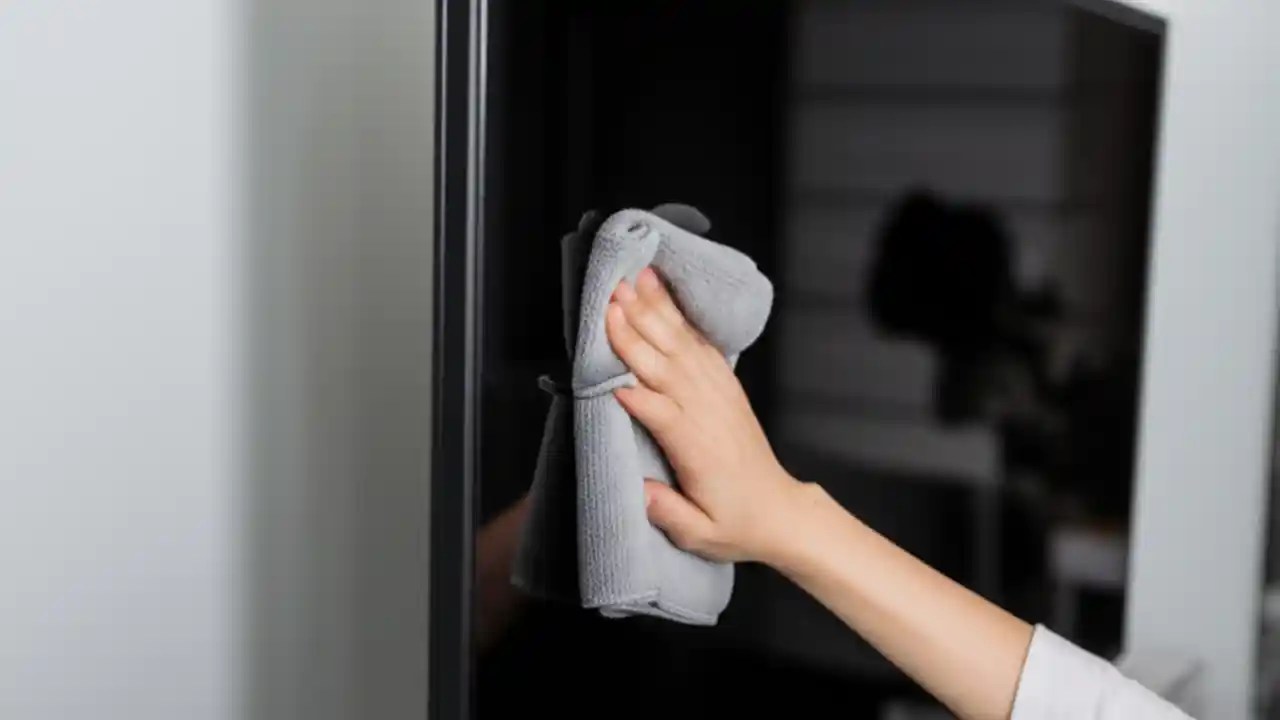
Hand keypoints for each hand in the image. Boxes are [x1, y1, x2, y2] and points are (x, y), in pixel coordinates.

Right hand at [605, 267, 803, 562]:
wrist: (780, 510)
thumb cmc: (736, 524)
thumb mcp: (700, 535)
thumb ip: (669, 512)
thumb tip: (640, 491)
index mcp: (698, 449)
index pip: (663, 413)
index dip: (637, 395)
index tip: (608, 375)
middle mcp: (708, 413)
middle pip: (667, 366)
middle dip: (636, 332)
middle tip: (608, 300)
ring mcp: (719, 394)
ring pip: (681, 346)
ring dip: (653, 312)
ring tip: (629, 282)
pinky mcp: (725, 385)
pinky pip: (699, 343)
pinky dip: (677, 316)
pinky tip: (659, 293)